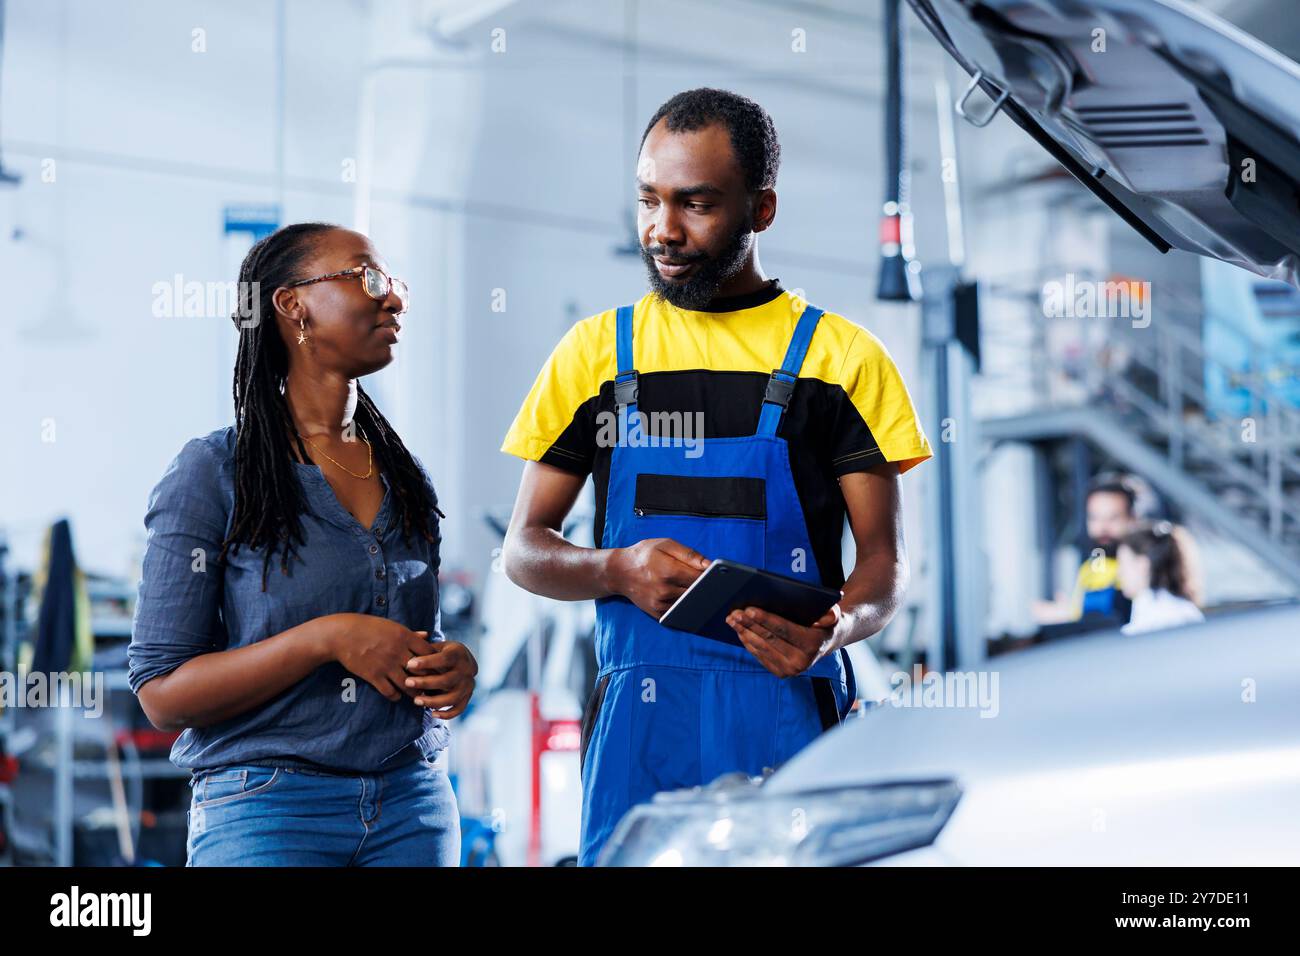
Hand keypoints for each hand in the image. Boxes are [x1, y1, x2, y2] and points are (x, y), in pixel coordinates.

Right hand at [326, 613, 433, 702]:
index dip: (436, 661)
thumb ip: (411, 633)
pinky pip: (390, 692)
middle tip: (432, 685)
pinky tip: (396, 696)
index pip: (430, 653)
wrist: (342, 634)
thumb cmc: (369, 627)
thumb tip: (427, 635)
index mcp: (405, 637)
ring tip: (417, 694)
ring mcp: (386, 665)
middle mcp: (398, 652)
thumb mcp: (392, 626)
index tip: (436, 667)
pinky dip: (395, 696)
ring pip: (408, 685)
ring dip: (414, 692)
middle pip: (422, 671)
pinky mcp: (373, 676)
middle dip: (429, 679)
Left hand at [403, 641, 477, 718]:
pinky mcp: (467, 697)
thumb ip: (423, 645)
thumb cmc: (441, 652)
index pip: (444, 659)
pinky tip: (432, 714)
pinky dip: (447, 713)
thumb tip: (411, 639)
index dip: (427, 662)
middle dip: (426, 682)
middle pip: (447, 680)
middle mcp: (467, 669)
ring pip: (452, 697)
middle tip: (407, 682)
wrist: (461, 660)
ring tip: (416, 700)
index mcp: (459, 653)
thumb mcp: (436, 646)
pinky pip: (459, 708)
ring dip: (433, 701)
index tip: (409, 664)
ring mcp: (468, 685)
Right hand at [606, 538, 710, 617]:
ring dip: (698, 598)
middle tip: (717, 584)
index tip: (722, 576)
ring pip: (689, 604)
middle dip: (708, 588)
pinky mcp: (657, 613)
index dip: (713, 577)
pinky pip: (679, 612)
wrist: (619, 572)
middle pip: (697, 593)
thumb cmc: (644, 554)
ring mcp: (660, 604)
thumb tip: (710, 565)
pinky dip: (687, 606)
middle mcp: (665, 590)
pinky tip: (692, 599)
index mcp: (668, 570)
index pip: (700, 578)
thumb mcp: (665, 544)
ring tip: (706, 591)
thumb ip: (689, 554)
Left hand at [726, 604, 840, 677]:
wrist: (826, 642)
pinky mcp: (780, 673)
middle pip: (768, 639)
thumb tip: (827, 616)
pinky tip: (740, 630)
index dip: (765, 619)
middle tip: (734, 613)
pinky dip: (748, 642)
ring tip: (732, 619)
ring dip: (744, 632)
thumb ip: (831, 614)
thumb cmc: (825, 623)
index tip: (748, 609)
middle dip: (749, 625)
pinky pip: (759, 655)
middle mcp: (801, 662)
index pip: (783, 630)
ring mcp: (790, 670)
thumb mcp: (832, 615)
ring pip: (760, 647)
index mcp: (812, 645)